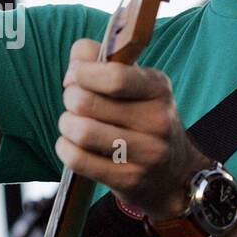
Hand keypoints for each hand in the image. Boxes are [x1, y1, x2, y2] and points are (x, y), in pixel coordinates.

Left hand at [55, 38, 204, 219]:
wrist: (172, 172)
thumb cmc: (141, 117)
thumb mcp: (134, 82)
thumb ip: (100, 57)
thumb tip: (76, 62)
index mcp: (158, 89)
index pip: (114, 77)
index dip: (82, 72)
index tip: (76, 75)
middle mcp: (157, 121)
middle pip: (86, 103)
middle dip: (69, 98)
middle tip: (74, 102)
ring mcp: (146, 154)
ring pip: (81, 132)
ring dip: (66, 125)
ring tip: (73, 124)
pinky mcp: (128, 179)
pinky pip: (78, 159)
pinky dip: (65, 148)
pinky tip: (72, 144)